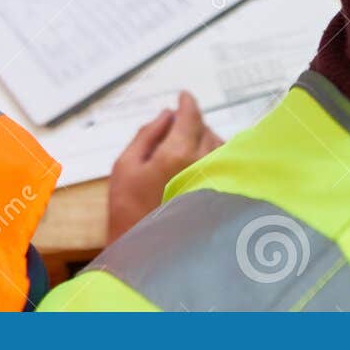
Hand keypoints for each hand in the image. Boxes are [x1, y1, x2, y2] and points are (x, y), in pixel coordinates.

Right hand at [106, 91, 222, 243]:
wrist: (142, 252)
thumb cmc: (128, 211)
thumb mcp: (125, 165)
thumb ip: (146, 134)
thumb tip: (166, 115)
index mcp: (177, 154)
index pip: (191, 116)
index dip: (187, 103)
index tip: (184, 97)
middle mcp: (202, 164)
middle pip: (205, 129)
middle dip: (192, 124)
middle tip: (175, 130)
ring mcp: (215, 181)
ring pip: (218, 146)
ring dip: (204, 141)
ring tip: (185, 151)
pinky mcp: (220, 196)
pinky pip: (224, 166)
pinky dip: (214, 159)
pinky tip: (198, 168)